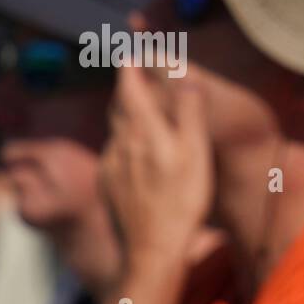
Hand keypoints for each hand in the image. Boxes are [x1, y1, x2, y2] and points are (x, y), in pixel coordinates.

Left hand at [101, 62, 212, 267]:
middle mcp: (120, 143)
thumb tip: (186, 77)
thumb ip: (189, 113)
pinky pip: (114, 155)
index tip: (130, 55)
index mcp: (142, 130)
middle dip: (127, 91)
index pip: (129, 87)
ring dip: (126, 118)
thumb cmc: (181, 201)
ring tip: (140, 115)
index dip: (130, 69)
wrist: (152, 249)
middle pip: (119, 107)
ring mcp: (110, 165)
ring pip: (116, 131)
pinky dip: (125, 145)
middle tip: (135, 79)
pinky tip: (137, 157)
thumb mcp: (196, 154)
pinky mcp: (108, 185)